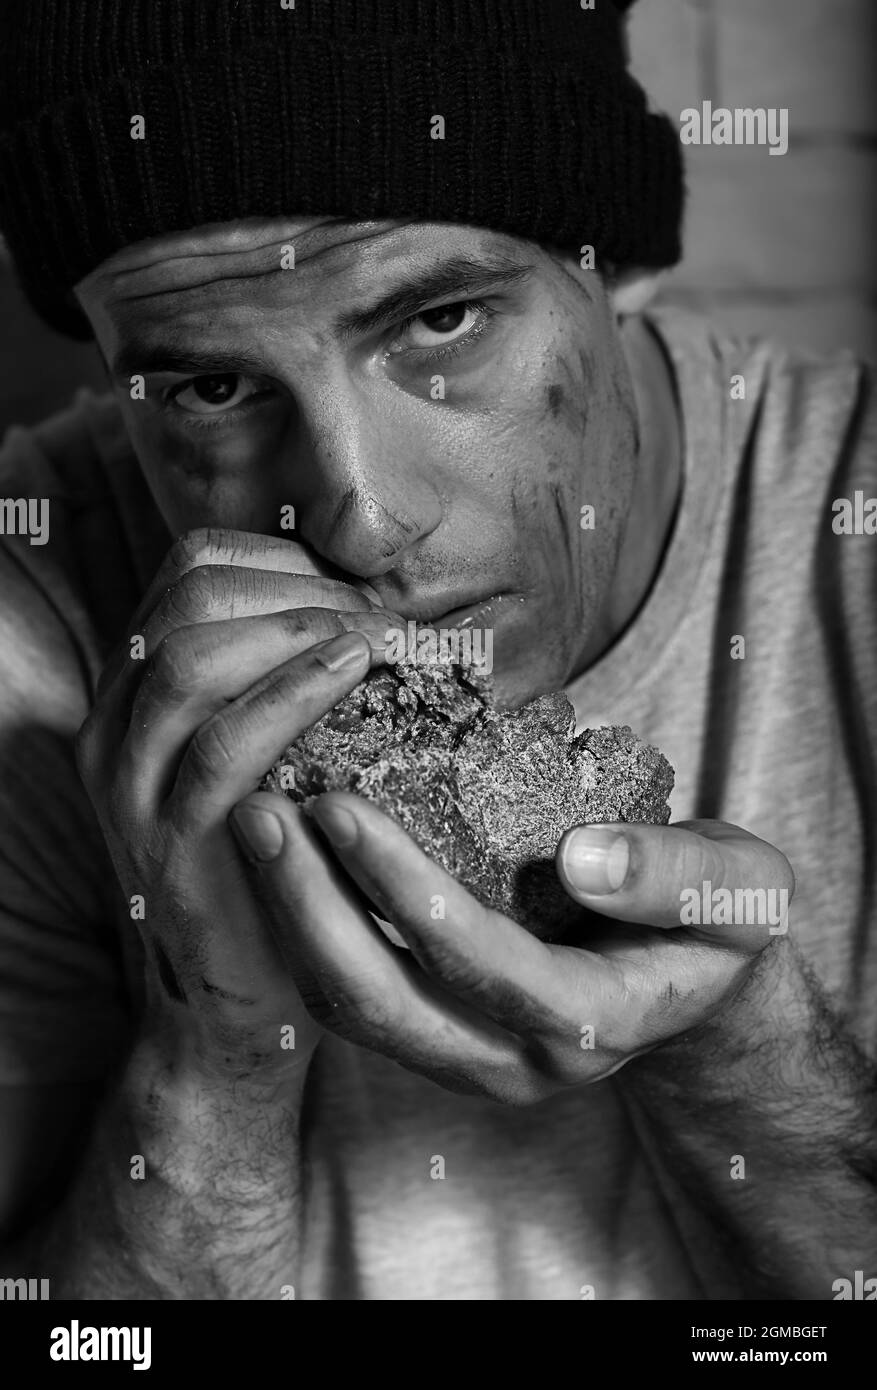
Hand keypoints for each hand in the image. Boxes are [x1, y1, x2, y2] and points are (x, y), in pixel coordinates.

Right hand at [75, 527, 393, 1096]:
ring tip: (378, 634)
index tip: (363, 583)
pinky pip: (224, 745)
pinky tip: (352, 674)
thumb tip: (379, 607)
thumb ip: (283, 686)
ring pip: (193, 658)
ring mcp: (131, 785)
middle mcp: (116, 725)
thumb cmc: (273, 865)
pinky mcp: (168, 842)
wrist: (232, 1005)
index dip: (285, 560)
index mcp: (137, 689)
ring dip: (298, 628)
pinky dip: (293, 694)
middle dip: (298, 586)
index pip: (194, 569)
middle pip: (191, 596)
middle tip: (384, 608)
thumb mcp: (265, 760)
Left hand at [236, 794, 794, 1103]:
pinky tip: (283, 855)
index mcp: (591, 1024)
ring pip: (352, 1009)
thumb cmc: (714, 919)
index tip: (341, 806)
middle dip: (310, 907)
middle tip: (260, 811)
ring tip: (253, 824)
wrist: (692, 978)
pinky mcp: (436, 1038)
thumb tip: (587, 858)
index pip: (478, 961)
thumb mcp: (736, 888)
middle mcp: (516, 1060)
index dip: (403, 887)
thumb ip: (676, 877)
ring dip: (291, 920)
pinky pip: (351, 996)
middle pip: (384, 1002)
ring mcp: (468, 1058)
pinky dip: (306, 928)